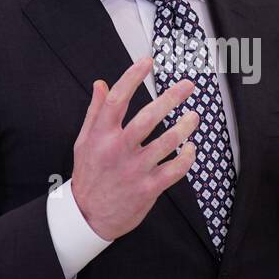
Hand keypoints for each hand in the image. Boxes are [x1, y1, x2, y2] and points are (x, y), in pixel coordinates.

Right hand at [71, 56, 199, 240]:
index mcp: (101, 135)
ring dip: (185, 127)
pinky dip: (186, 158)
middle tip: (188, 85)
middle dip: (171, 98)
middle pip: (148, 117)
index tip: (147, 62)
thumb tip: (101, 83)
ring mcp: (134, 170)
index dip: (133, 77)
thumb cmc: (88, 175)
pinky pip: (174, 170)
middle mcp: (117, 150)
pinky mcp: (148, 188)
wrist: (88, 216)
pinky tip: (191, 148)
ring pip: (166, 143)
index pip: (117, 99)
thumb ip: (95, 112)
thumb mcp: (84, 141)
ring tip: (194, 117)